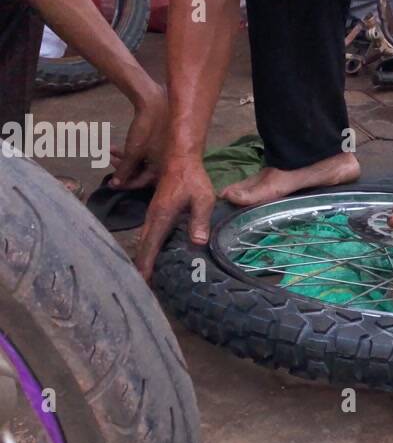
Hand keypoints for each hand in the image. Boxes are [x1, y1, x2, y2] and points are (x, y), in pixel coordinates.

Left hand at [111, 84, 166, 189]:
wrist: (156, 106)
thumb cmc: (146, 131)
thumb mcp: (133, 153)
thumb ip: (124, 170)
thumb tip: (115, 185)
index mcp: (161, 170)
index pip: (140, 183)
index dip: (124, 183)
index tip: (110, 183)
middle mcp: (164, 165)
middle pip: (140, 173)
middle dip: (123, 168)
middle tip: (109, 161)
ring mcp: (162, 155)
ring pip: (140, 162)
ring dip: (123, 158)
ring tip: (108, 150)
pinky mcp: (160, 145)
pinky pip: (144, 154)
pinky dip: (131, 152)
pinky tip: (116, 146)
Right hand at [134, 156, 215, 281]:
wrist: (178, 156)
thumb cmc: (192, 177)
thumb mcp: (202, 199)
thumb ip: (200, 221)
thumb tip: (198, 243)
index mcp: (161, 216)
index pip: (150, 246)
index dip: (146, 264)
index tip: (142, 281)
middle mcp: (152, 217)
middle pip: (144, 246)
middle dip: (141, 265)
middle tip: (141, 286)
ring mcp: (152, 213)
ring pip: (145, 239)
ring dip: (143, 256)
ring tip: (143, 275)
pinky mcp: (156, 210)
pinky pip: (149, 232)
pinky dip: (147, 245)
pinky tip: (151, 255)